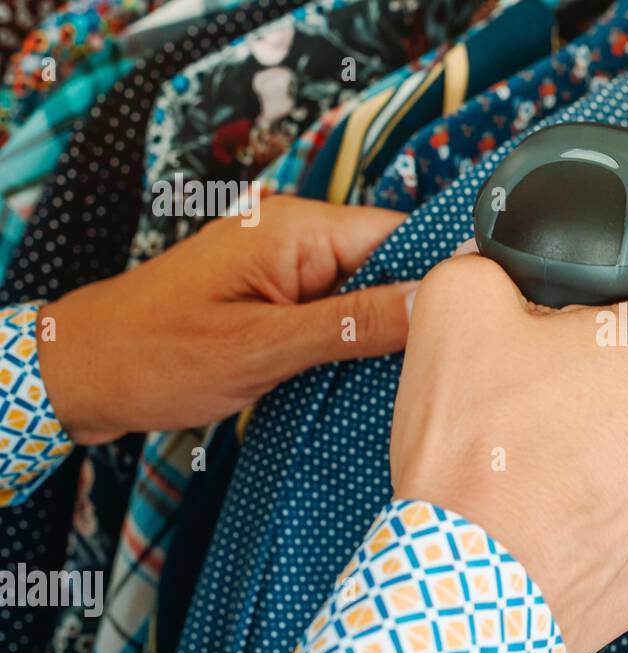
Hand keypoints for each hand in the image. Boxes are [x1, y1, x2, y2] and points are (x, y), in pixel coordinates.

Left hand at [37, 196, 414, 443]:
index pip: (402, 239)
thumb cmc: (155, 355)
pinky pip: (338, 309)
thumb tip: (436, 303)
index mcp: (296, 229)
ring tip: (409, 379)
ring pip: (368, 292)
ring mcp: (286, 265)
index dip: (443, 281)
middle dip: (417, 314)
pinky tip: (364, 377)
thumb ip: (353, 324)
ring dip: (385, 334)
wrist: (80, 372)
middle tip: (443, 370)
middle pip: (391, 266)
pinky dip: (354, 341)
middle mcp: (296, 236)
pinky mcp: (277, 295)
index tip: (478, 327)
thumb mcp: (263, 348)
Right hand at [390, 244, 627, 652]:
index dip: (588, 318)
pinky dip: (609, 519)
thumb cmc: (478, 455)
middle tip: (538, 406)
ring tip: (543, 468)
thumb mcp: (457, 308)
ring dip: (611, 454)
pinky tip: (559, 517)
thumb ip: (490, 266)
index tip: (552, 343)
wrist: (469, 581)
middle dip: (603, 386)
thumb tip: (499, 269)